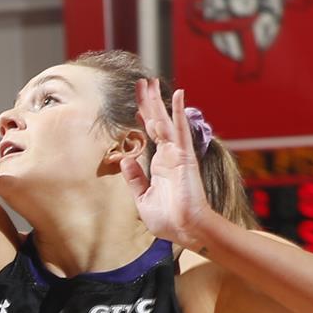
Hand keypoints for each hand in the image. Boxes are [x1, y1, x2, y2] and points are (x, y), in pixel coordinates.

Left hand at [119, 79, 213, 248]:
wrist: (186, 229)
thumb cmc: (168, 219)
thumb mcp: (143, 198)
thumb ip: (135, 178)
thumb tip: (126, 158)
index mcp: (158, 166)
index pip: (149, 136)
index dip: (143, 119)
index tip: (136, 106)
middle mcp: (168, 156)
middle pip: (156, 123)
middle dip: (148, 103)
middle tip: (141, 83)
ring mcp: (176, 154)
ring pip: (164, 120)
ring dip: (157, 101)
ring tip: (150, 82)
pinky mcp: (184, 156)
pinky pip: (181, 129)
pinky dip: (179, 111)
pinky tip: (178, 94)